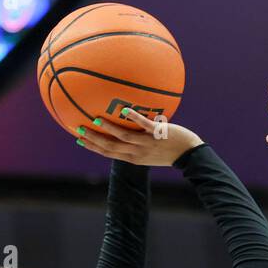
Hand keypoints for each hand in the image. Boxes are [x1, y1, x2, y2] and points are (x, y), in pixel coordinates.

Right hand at [74, 109, 202, 166]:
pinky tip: (125, 109)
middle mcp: (137, 152)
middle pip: (110, 147)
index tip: (79, 140)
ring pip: (124, 137)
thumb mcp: (149, 151)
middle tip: (79, 129)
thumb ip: (136, 142)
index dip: (93, 147)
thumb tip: (125, 128)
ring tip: (96, 120)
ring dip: (109, 129)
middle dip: (93, 139)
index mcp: (133, 158)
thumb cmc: (168, 150)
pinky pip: (144, 125)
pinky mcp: (158, 133)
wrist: (189, 154)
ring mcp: (147, 143)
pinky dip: (134, 118)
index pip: (109, 153)